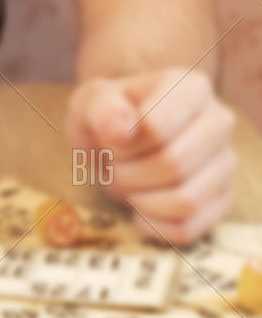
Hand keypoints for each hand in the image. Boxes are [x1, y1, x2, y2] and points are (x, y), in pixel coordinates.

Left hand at [65, 69, 236, 244]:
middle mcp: (219, 122)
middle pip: (173, 165)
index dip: (123, 145)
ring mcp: (225, 163)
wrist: (123, 139)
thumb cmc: (110, 118)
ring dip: (142, 201)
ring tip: (129, 186)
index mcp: (191, 89)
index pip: (157, 128)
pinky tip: (140, 209)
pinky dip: (155, 226)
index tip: (112, 142)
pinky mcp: (221, 199)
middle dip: (128, 175)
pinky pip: (189, 228)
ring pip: (186, 201)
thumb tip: (121, 131)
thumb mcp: (92, 102)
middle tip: (114, 167)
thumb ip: (102, 109)